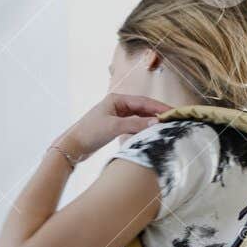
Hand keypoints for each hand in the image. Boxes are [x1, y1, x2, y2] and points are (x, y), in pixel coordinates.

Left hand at [57, 94, 171, 160]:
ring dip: (150, 121)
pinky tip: (150, 133)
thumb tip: (157, 122)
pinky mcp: (114, 127)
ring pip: (138, 117)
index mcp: (116, 100)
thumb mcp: (114, 127)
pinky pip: (133, 125)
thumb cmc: (89, 133)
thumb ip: (135, 124)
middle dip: (157, 113)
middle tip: (173, 119)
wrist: (72, 147)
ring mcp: (116, 116)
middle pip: (143, 108)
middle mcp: (117, 106)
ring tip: (165, 127)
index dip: (159, 107)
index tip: (173, 112)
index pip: (143, 101)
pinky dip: (142, 128)